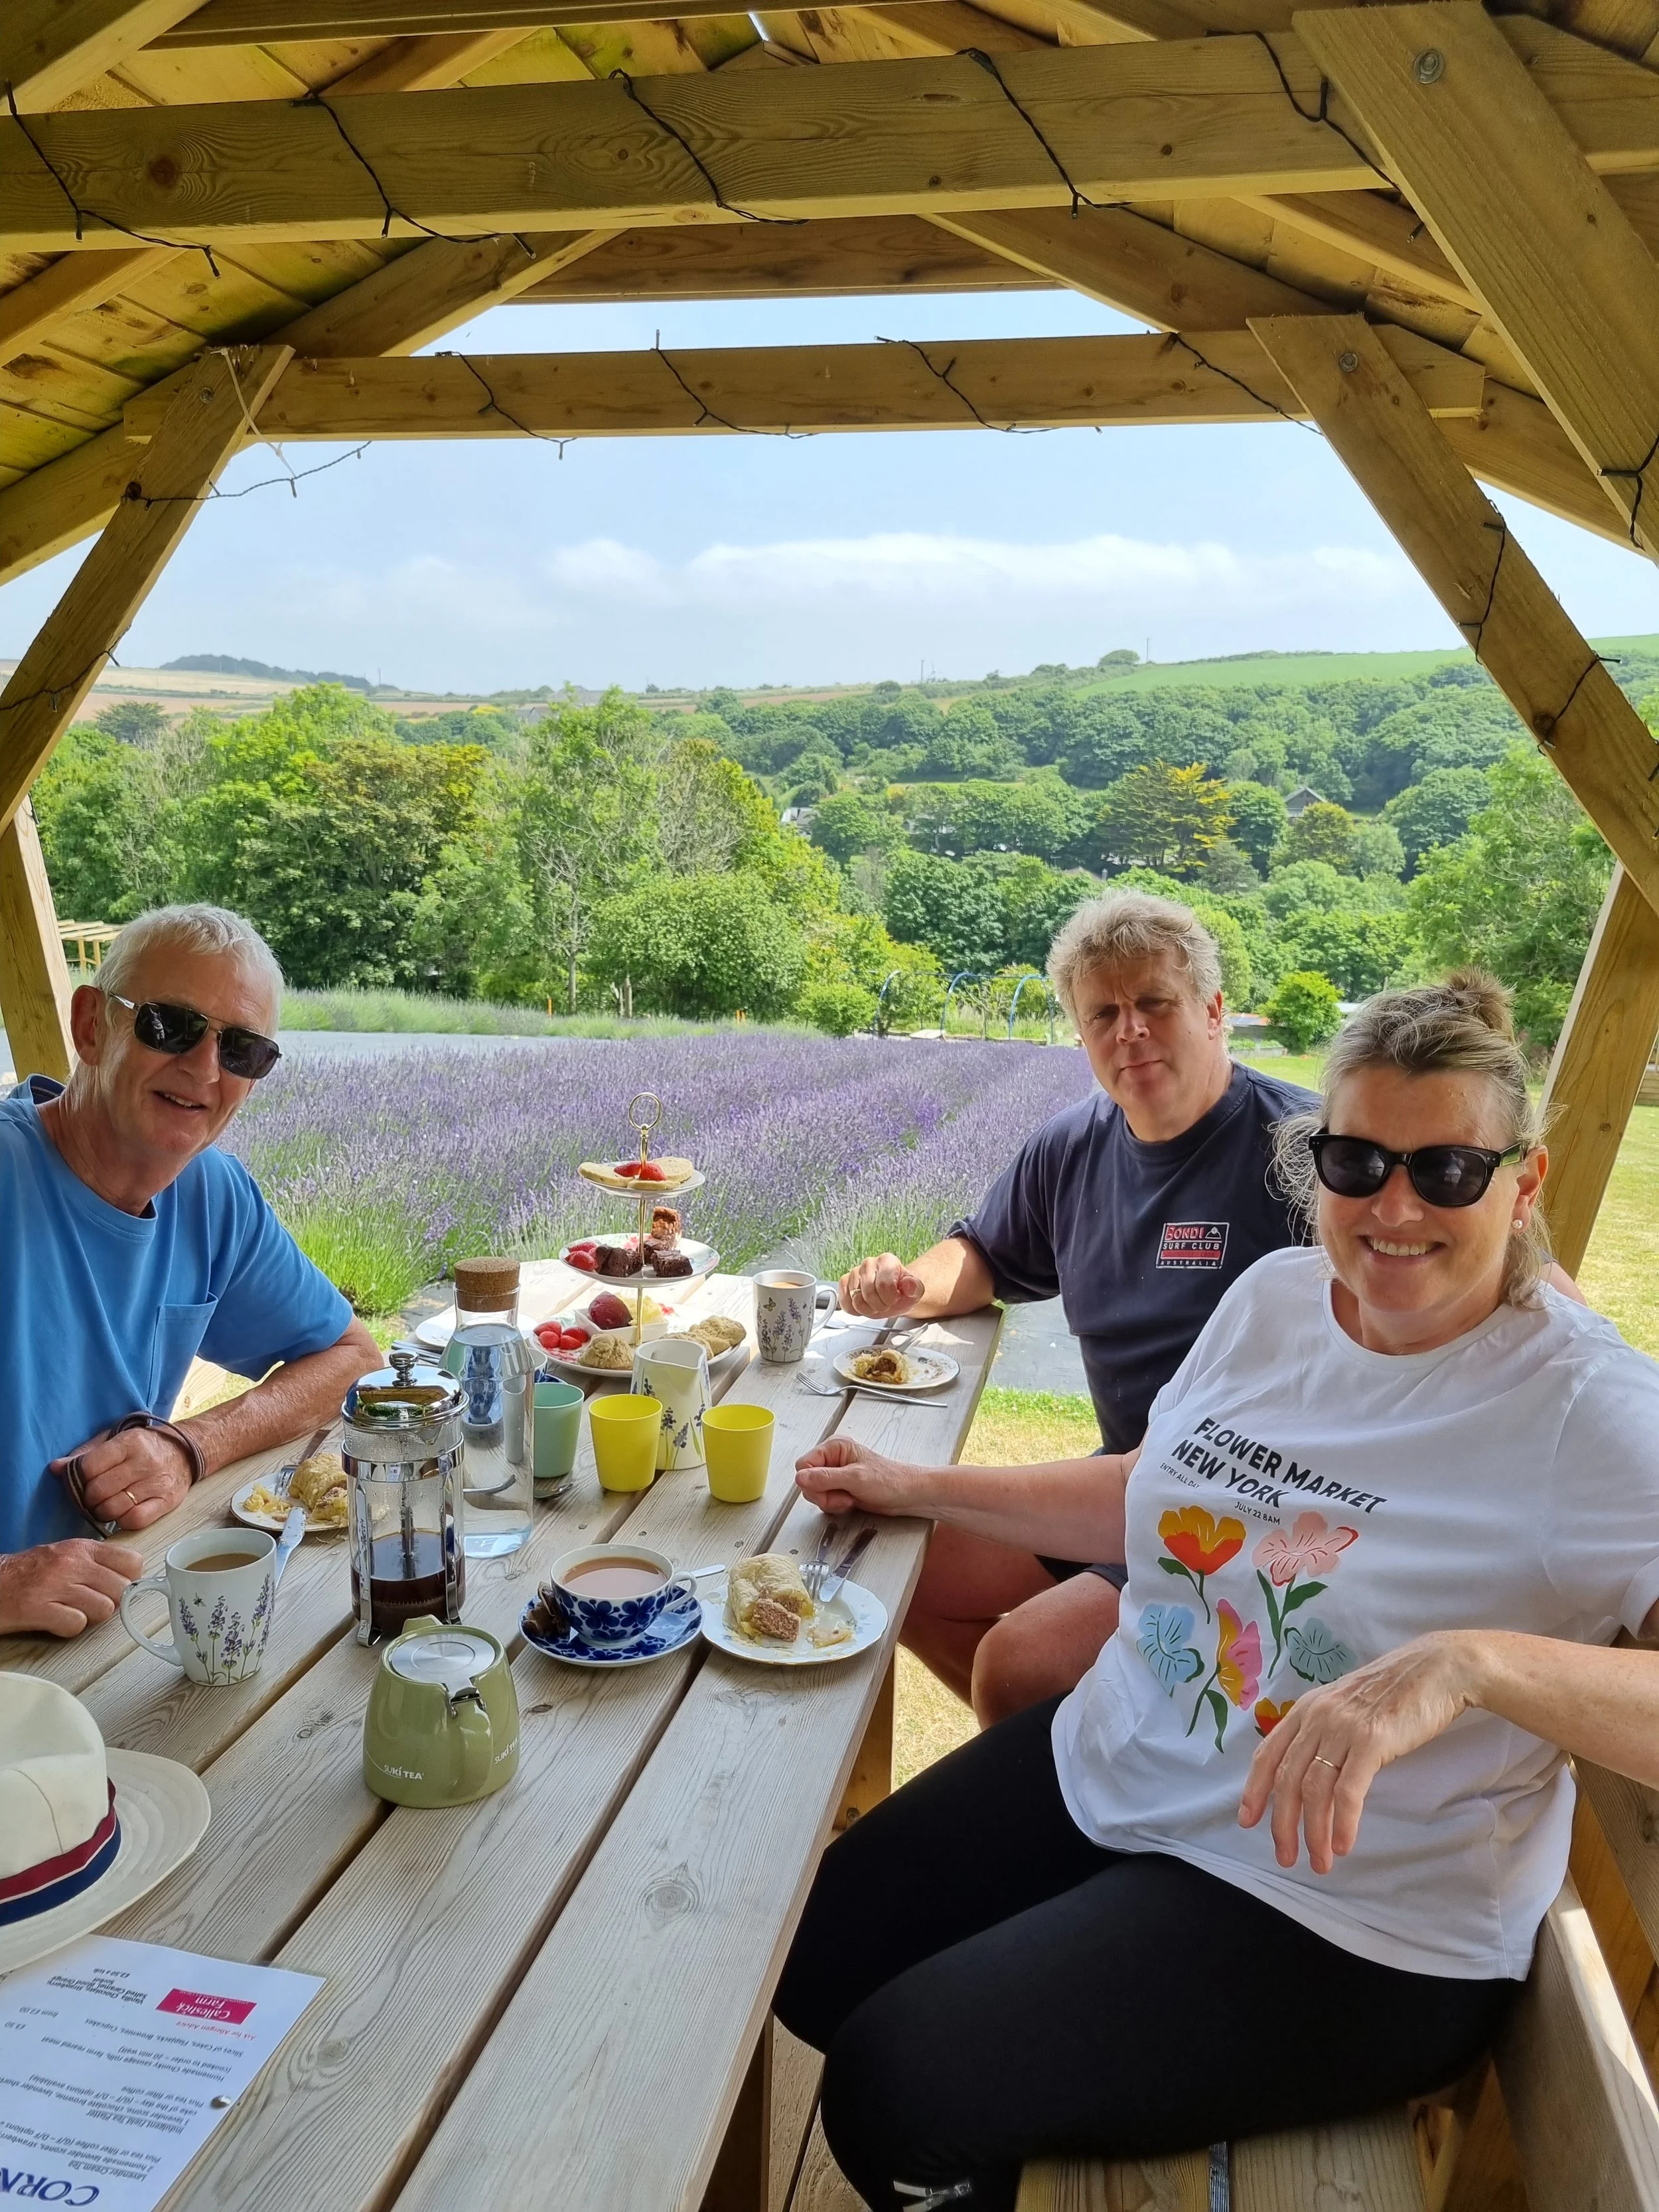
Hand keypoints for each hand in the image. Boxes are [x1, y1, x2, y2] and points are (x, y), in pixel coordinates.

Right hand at [0, 1540, 143, 1637]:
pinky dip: (68, 1628)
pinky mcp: (39, 1609)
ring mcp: (55, 1585)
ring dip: (89, 1617)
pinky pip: (77, 1625)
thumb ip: (95, 1564)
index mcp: (81, 1548)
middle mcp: (72, 1563)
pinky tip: (55, 1621)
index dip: (129, 1580)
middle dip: (110, 1602)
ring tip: (69, 1612)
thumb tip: (128, 1579)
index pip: (132, 1562)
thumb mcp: (64, 1556)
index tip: (117, 1588)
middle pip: (121, 1590)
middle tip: (89, 1604)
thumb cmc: (27, 1573)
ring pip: (104, 1609)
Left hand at [56, 1424, 195, 1531]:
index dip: (79, 1478)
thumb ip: (86, 1454)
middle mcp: (144, 1462)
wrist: (186, 1452)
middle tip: (94, 1497)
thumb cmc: (144, 1446)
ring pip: (113, 1508)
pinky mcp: (167, 1501)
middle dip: (89, 1498)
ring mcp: (157, 1483)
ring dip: (103, 1512)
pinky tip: (123, 1513)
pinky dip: (123, 1521)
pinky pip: (135, 1520)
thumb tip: (56, 1468)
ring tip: (106, 1505)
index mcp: (129, 1443)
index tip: (83, 1480)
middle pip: (98, 1491)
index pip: (89, 1467)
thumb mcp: (115, 1440)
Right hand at [795, 1436, 924, 1518]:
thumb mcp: (856, 1478)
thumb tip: (801, 1478)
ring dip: (830, 1501)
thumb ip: (826, 1478)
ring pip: (814, 1492)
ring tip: (849, 1498)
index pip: (803, 1464)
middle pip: (806, 1480)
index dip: (811, 1481)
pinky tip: (850, 1502)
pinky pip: (824, 1499)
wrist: (907, 1495)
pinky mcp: (839, 1487)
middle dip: (822, 1494)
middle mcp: (832, 1459)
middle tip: (843, 1495)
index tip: (828, 1488)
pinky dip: (835, 1505)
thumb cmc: (890, 1481)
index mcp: (834, 1447)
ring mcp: (835, 1474)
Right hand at [838, 1254, 924, 1318]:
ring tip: (875, 1304)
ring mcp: (854, 1272)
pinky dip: (855, 1310)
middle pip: (869, 1293)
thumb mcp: (915, 1291)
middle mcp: (869, 1263)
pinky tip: (864, 1305)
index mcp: (887, 1261)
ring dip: (867, 1309)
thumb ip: (914, 1287)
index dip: (890, 1299)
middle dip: (879, 1305)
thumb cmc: (902, 1291)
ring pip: (856, 1299)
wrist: (893, 1295)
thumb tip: (909, 1284)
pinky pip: (845, 1301)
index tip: (894, 1299)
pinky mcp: (844, 1282)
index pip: (884, 1285)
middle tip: (885, 1304)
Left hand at [1238, 1632, 1478, 1874]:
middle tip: (1285, 1858)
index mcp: (1308, 1709)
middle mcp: (1318, 1717)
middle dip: (1282, 1824)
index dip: (1254, 1789)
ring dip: (1314, 1832)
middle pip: (1287, 1779)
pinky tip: (1343, 1845)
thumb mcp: (1346, 1707)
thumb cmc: (1395, 1692)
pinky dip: (1343, 1822)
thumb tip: (1311, 1774)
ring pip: (1315, 1790)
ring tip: (1320, 1862)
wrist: (1437, 1669)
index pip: (1268, 1754)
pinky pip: (1348, 1790)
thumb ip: (1325, 1733)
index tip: (1247, 1820)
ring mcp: (1344, 1728)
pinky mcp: (1372, 1741)